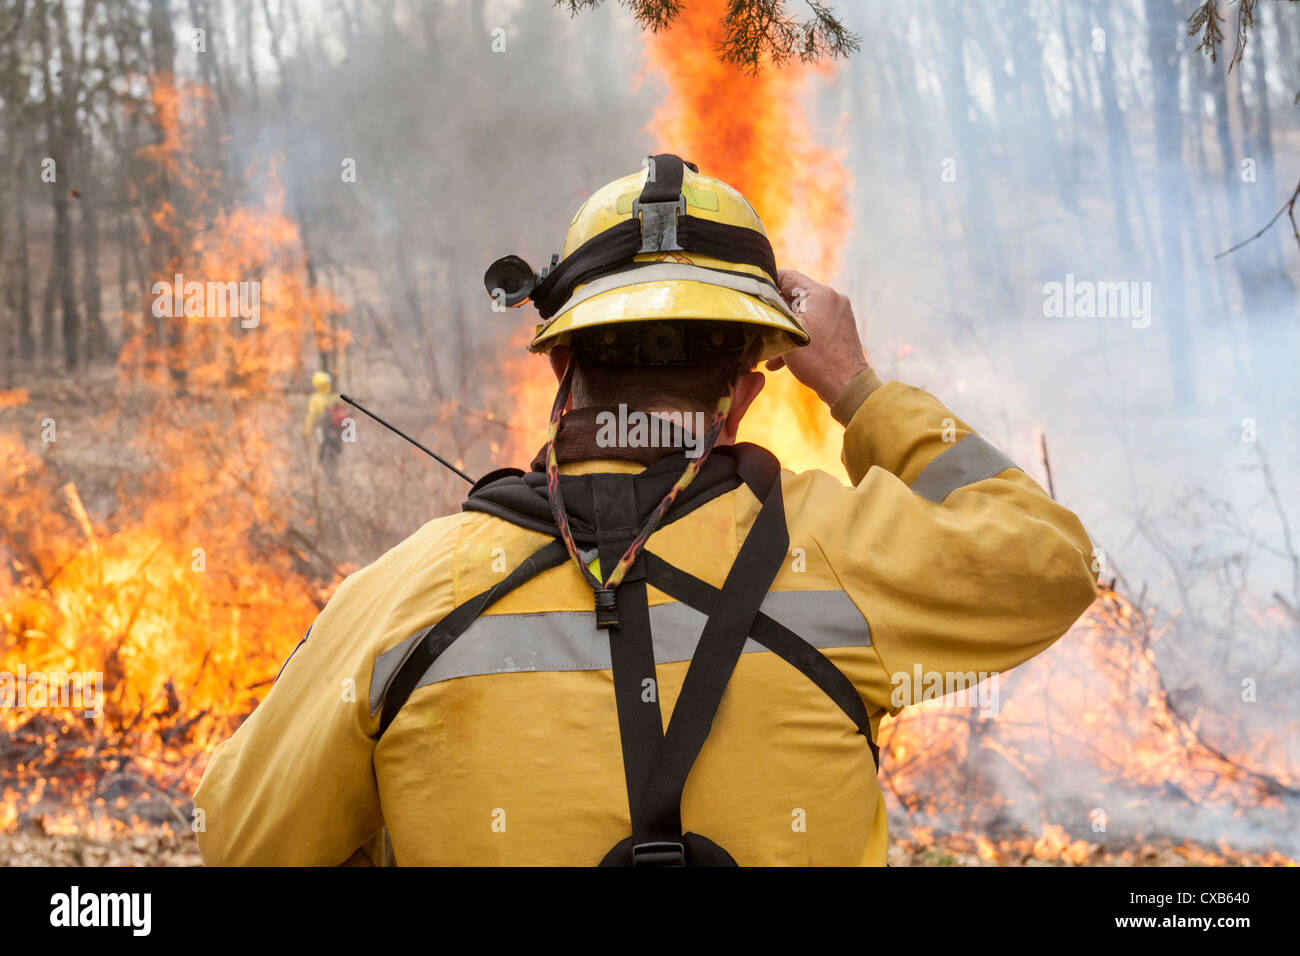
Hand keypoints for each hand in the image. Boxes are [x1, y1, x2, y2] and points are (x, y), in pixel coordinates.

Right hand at [768, 269, 869, 405]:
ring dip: (786, 327)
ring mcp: (839, 313)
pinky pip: (814, 326)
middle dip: (775, 311)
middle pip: (795, 296)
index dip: (767, 283)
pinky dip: (799, 336)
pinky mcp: (840, 328)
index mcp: (820, 294)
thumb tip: (761, 300)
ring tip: (768, 347)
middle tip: (758, 323)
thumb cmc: (817, 360)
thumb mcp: (787, 332)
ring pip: (804, 314)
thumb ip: (774, 311)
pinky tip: (782, 358)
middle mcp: (833, 298)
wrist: (846, 386)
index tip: (751, 292)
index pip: (788, 277)